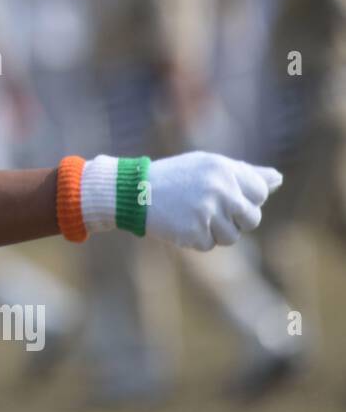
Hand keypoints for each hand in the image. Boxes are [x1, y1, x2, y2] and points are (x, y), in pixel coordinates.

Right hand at [146, 151, 281, 250]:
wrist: (134, 191)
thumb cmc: (175, 177)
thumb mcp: (208, 166)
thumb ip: (244, 173)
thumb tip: (278, 179)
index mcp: (224, 169)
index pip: (260, 193)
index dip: (244, 199)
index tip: (224, 196)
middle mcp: (220, 189)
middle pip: (252, 219)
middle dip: (234, 220)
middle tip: (208, 210)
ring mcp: (207, 211)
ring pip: (231, 237)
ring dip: (214, 232)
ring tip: (191, 216)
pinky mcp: (193, 231)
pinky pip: (208, 245)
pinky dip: (194, 239)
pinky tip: (179, 224)